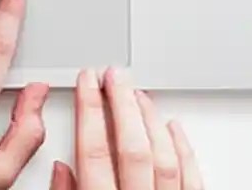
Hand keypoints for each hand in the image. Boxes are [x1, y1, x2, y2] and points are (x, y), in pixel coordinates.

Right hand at [51, 68, 203, 189]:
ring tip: (138, 94)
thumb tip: (60, 170)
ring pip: (164, 157)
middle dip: (121, 103)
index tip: (86, 81)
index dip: (89, 109)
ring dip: (150, 119)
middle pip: (132, 146)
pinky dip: (183, 148)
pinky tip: (172, 127)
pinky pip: (191, 177)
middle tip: (113, 75)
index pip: (93, 151)